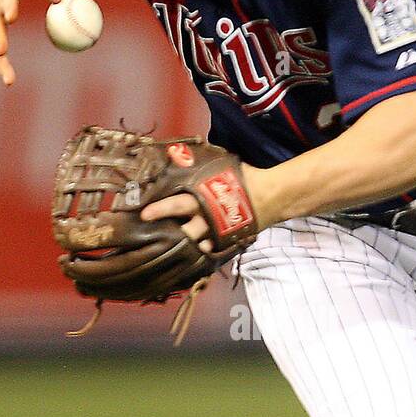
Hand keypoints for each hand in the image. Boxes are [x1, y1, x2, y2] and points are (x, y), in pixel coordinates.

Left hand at [141, 164, 269, 249]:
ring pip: (198, 248)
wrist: (270, 195)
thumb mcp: (218, 166)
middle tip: (155, 241)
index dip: (160, 210)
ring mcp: (219, 234)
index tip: (144, 215)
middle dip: (171, 239)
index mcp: (203, 198)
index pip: (177, 204)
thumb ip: (196, 165)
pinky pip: (211, 254)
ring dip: (185, 251)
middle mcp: (208, 219)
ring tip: (169, 256)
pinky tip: (190, 262)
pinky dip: (201, 258)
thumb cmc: (242, 177)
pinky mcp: (228, 243)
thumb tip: (174, 154)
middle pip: (186, 234)